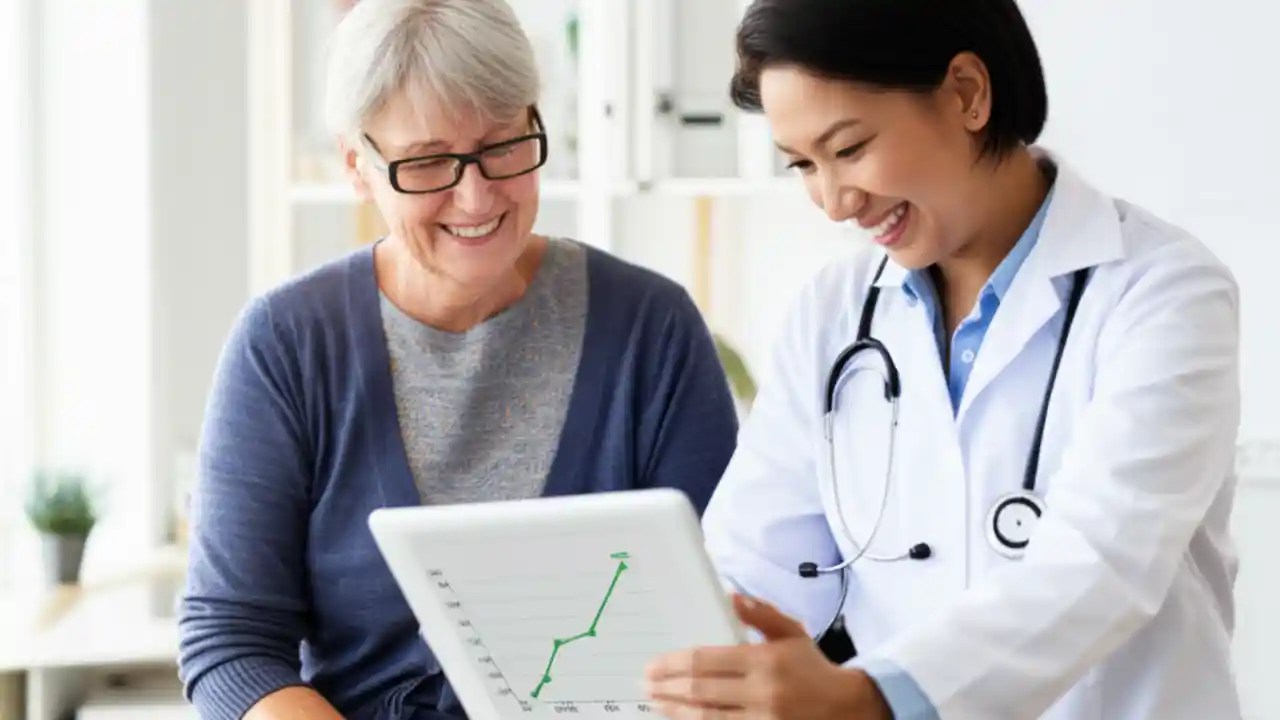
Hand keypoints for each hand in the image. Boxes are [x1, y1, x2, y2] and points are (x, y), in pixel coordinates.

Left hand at [644, 594, 891, 719]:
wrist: (847, 707)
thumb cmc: (812, 667)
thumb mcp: (791, 632)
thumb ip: (760, 614)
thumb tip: (729, 597)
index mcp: (764, 660)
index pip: (707, 661)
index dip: (674, 664)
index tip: (653, 665)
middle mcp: (761, 692)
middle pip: (701, 691)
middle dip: (668, 687)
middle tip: (646, 684)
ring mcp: (762, 719)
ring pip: (706, 717)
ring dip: (675, 710)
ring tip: (655, 701)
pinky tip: (681, 717)